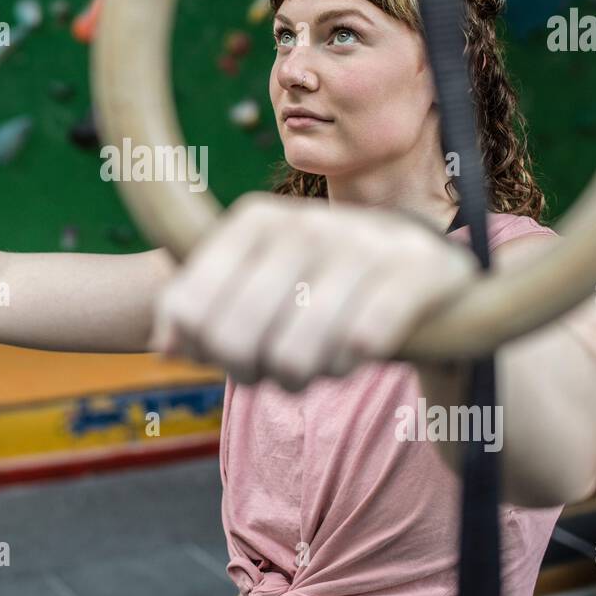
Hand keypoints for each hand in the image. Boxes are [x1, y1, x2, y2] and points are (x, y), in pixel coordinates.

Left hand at [147, 192, 476, 390]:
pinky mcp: (420, 269)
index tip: (222, 358)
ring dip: (306, 377)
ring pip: (295, 355)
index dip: (199, 351)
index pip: (187, 307)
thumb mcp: (261, 287)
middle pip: (236, 340)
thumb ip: (205, 312)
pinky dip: (353, 362)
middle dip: (252, 374)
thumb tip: (165, 344)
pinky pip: (362, 343)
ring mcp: (364, 242)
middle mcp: (305, 222)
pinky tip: (360, 353)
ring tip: (320, 366)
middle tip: (279, 372)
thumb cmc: (325, 289)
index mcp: (256, 219)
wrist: (429, 274)